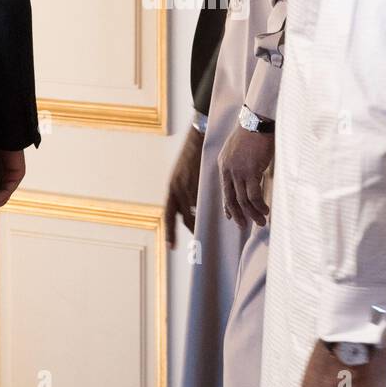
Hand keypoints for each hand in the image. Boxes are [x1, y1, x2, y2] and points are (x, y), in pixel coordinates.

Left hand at [163, 125, 203, 247]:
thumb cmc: (192, 158)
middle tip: (200, 238)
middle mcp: (177, 190)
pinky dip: (210, 208)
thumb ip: (184, 192)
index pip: (168, 216)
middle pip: (184, 218)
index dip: (170, 232)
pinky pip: (205, 202)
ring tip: (211, 226)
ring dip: (203, 219)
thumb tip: (193, 208)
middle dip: (192, 228)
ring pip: (195, 211)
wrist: (198, 139)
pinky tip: (217, 210)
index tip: (171, 247)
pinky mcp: (201, 183)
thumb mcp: (182, 176)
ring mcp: (189, 186)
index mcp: (171, 189)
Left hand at [217, 123, 272, 227]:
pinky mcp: (250, 171)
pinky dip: (259, 205)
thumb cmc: (252, 133)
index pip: (224, 190)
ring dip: (252, 213)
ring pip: (242, 200)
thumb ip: (239, 164)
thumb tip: (248, 177)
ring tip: (260, 222)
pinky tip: (265, 210)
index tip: (231, 216)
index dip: (227, 205)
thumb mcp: (239, 150)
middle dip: (237, 214)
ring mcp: (238, 171)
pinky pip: (254, 195)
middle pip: (231, 198)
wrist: (257, 121)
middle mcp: (228, 169)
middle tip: (243, 226)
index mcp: (223, 164)